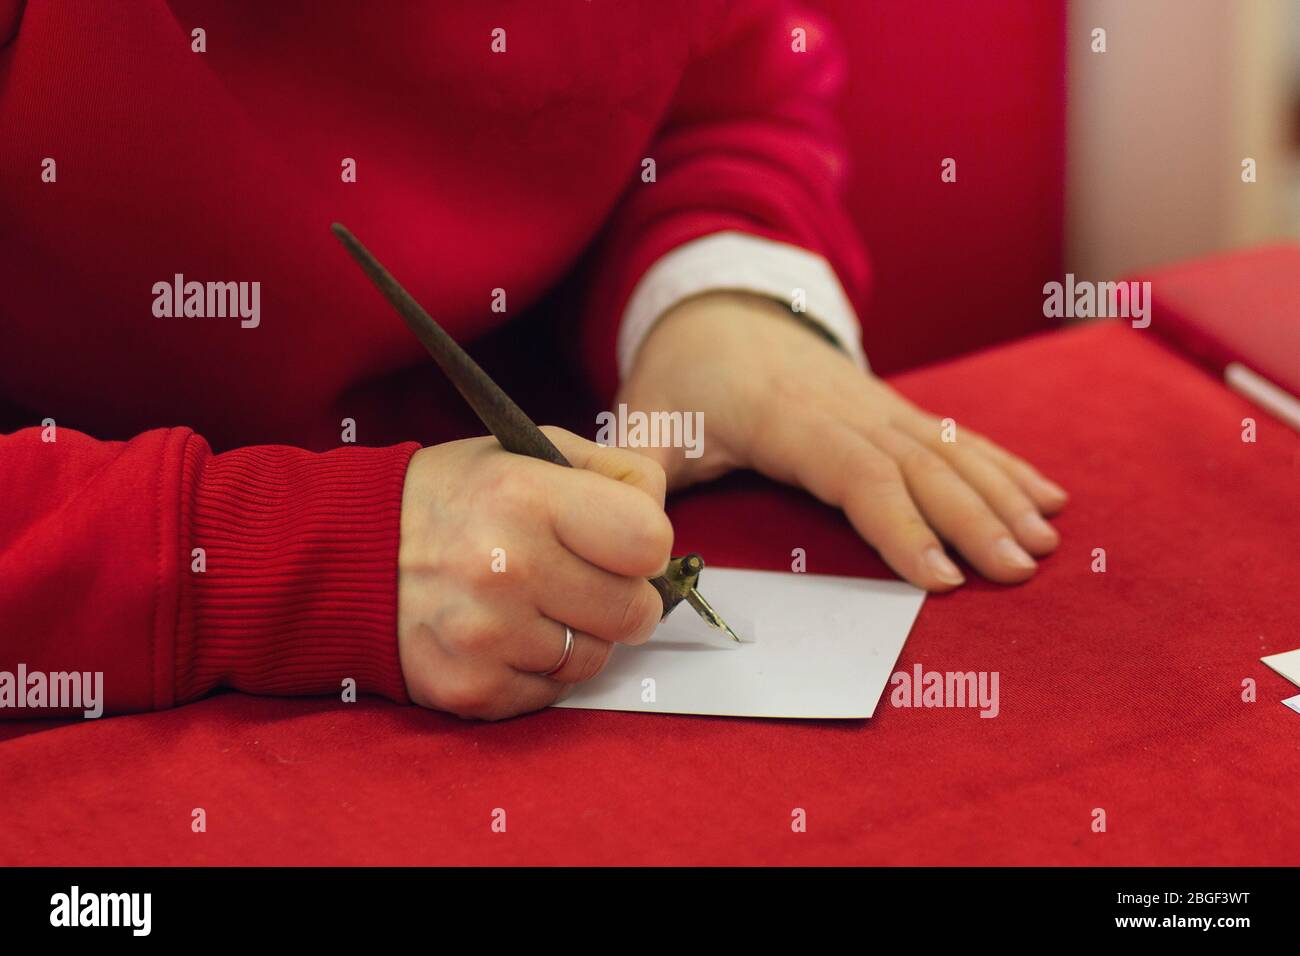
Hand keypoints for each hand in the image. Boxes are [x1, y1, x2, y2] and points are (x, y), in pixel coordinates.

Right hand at [397, 428, 671, 718]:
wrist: (345, 556)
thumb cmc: (451, 498)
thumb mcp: (524, 449)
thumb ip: (610, 471)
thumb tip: (662, 517)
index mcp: (525, 497)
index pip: (649, 540)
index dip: (644, 542)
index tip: (621, 540)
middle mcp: (505, 569)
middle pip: (634, 610)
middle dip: (620, 594)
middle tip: (580, 575)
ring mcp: (486, 637)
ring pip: (596, 658)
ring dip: (579, 634)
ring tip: (534, 602)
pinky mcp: (471, 689)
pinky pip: (552, 692)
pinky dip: (539, 669)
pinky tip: (506, 634)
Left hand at [616, 292, 1067, 590]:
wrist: (716, 307)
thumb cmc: (681, 379)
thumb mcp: (644, 422)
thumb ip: (636, 478)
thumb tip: (634, 546)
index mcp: (784, 415)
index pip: (853, 471)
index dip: (899, 522)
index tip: (939, 575)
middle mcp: (844, 406)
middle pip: (919, 463)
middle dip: (975, 518)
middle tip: (1019, 571)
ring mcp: (877, 404)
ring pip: (950, 449)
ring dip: (1002, 495)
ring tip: (1047, 543)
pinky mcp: (893, 409)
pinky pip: (958, 437)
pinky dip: (1006, 466)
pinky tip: (1049, 495)